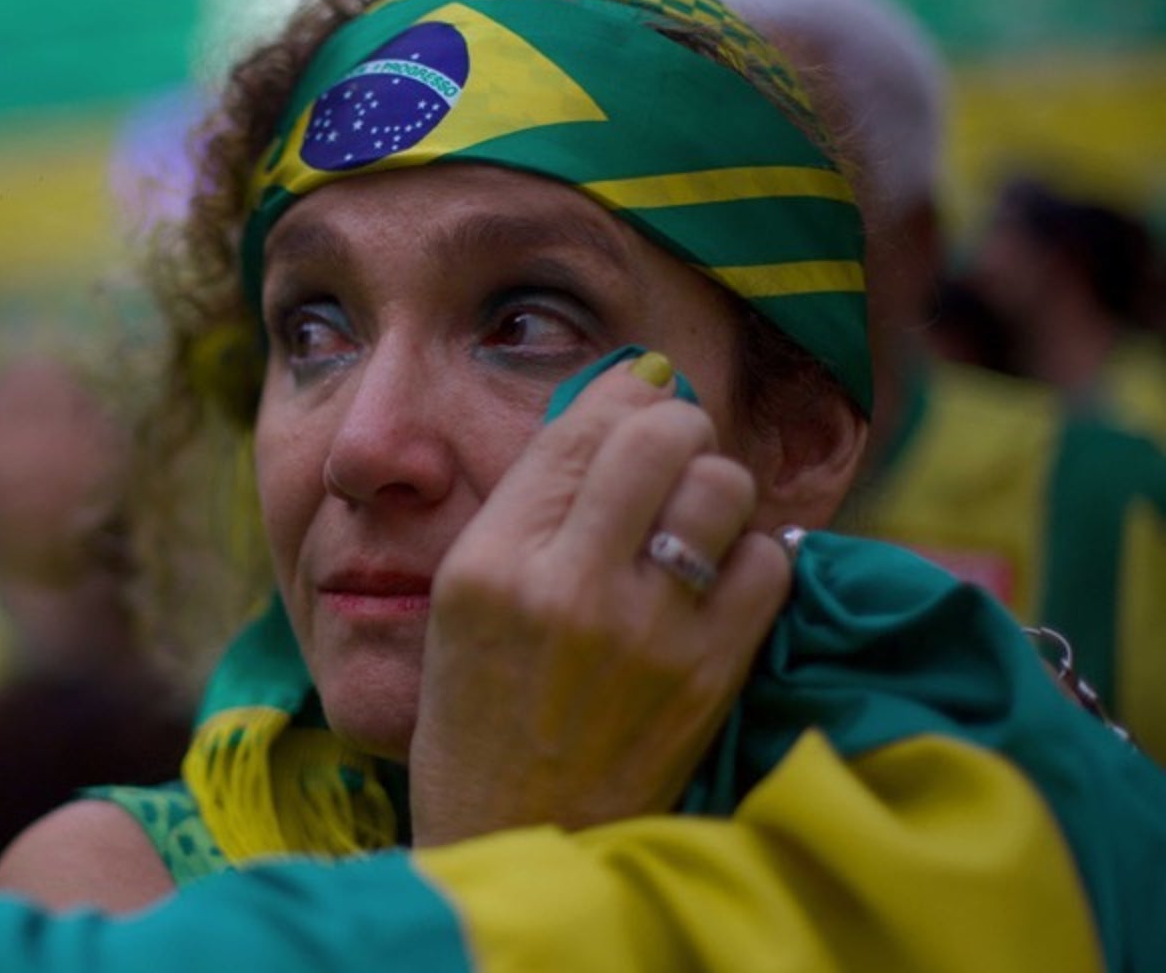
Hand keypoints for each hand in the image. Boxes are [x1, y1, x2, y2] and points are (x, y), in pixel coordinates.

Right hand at [407, 354, 791, 846]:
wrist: (520, 837)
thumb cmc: (481, 714)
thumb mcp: (463, 600)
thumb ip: (532, 507)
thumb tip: (628, 395)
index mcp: (490, 565)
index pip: (577, 430)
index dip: (620, 395)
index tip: (637, 395)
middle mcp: (568, 588)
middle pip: (660, 437)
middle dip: (675, 427)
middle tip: (671, 452)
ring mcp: (646, 633)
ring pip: (723, 487)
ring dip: (716, 489)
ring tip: (694, 519)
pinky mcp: (709, 675)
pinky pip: (768, 562)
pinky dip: (752, 556)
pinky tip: (718, 579)